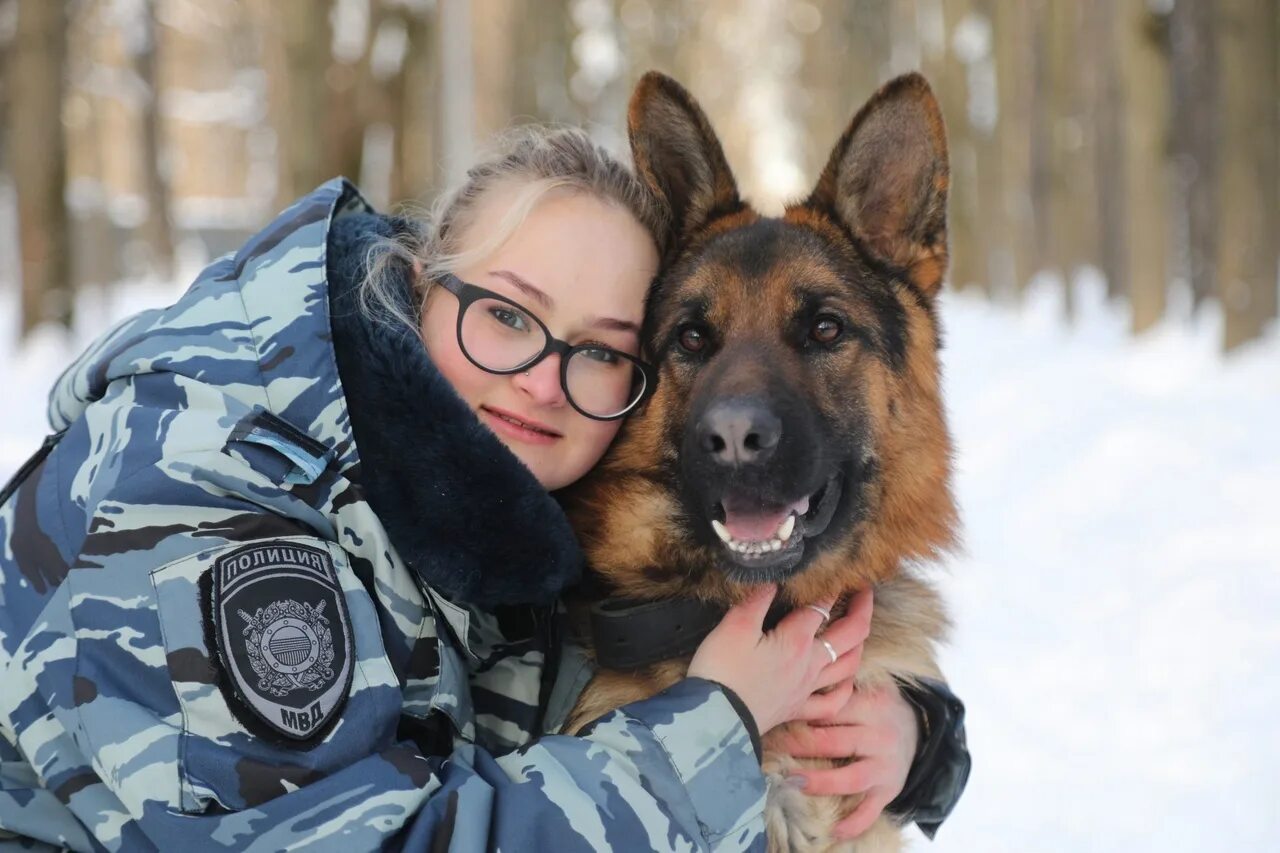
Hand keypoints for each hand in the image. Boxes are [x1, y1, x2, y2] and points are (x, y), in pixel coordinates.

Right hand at [687, 585, 868, 733]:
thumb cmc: (723, 672)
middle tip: (865, 592)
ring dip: (859, 645)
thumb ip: (757, 599)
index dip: (831, 587)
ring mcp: (807, 689)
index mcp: (796, 640)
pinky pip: (832, 702)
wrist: (715, 720)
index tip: (839, 572)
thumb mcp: (734, 626)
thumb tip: (774, 577)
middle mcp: (810, 664)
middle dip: (862, 610)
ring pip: (848, 667)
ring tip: (858, 630)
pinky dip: (845, 689)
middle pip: (850, 635)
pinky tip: (845, 682)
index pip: (822, 607)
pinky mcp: (797, 709)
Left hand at [766, 651, 919, 839]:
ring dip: (818, 782)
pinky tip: (833, 830)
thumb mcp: (864, 687)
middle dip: (795, 746)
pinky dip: (853, 823)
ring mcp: (885, 766)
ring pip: (848, 778)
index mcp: (870, 704)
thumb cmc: (876, 705)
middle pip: (831, 743)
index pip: (828, 709)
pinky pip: (871, 810)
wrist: (919, 728)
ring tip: (790, 782)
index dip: (797, 712)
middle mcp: (879, 735)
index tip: (771, 713)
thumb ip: (836, 685)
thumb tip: (792, 679)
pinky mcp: (890, 790)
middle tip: (766, 745)